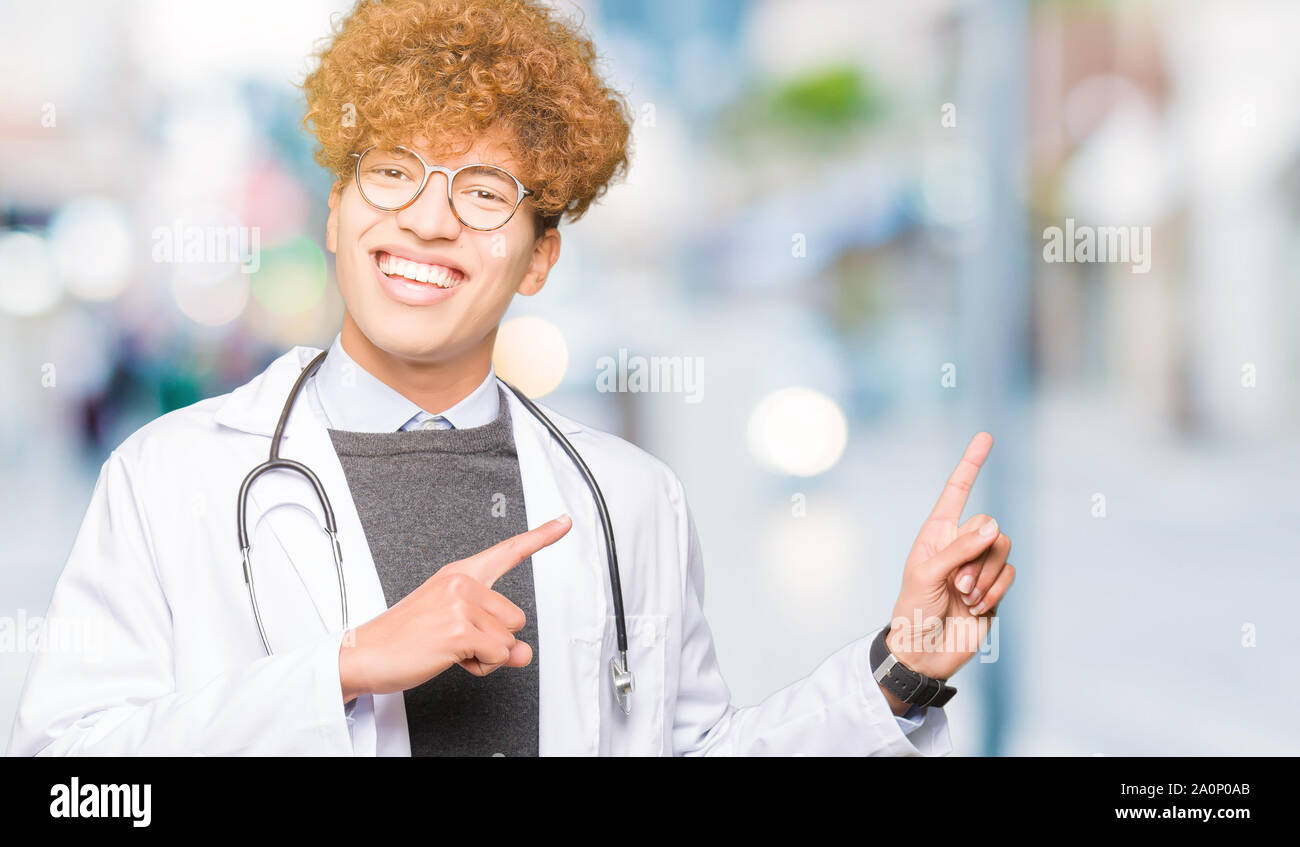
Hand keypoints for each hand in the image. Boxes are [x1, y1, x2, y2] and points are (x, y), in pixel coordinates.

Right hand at [339, 514, 572, 703]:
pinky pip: (497, 656)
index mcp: (459, 574)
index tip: (564, 522)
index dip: (541, 536)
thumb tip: (523, 653)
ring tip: (449, 649)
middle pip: (515, 618)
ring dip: (486, 655)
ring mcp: (460, 604)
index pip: (507, 551)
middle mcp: (462, 583)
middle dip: (493, 640)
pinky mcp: (459, 630)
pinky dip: (481, 667)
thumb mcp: (454, 631)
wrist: (363, 654)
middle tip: (455, 642)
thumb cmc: (402, 640)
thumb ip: (494, 636)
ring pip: (508, 640)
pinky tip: (450, 658)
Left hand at [887, 432, 1014, 681]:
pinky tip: (976, 608)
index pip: (957, 492)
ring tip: (964, 598)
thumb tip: (995, 526)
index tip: (985, 437)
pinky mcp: (994, 587)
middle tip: (957, 583)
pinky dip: (995, 590)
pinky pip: (1009, 574)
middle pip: (988, 525)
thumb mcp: (927, 575)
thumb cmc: (914, 609)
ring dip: (985, 575)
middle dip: (976, 554)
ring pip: (1002, 548)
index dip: (971, 464)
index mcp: (936, 533)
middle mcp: (960, 544)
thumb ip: (960, 548)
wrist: (924, 650)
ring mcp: (978, 565)